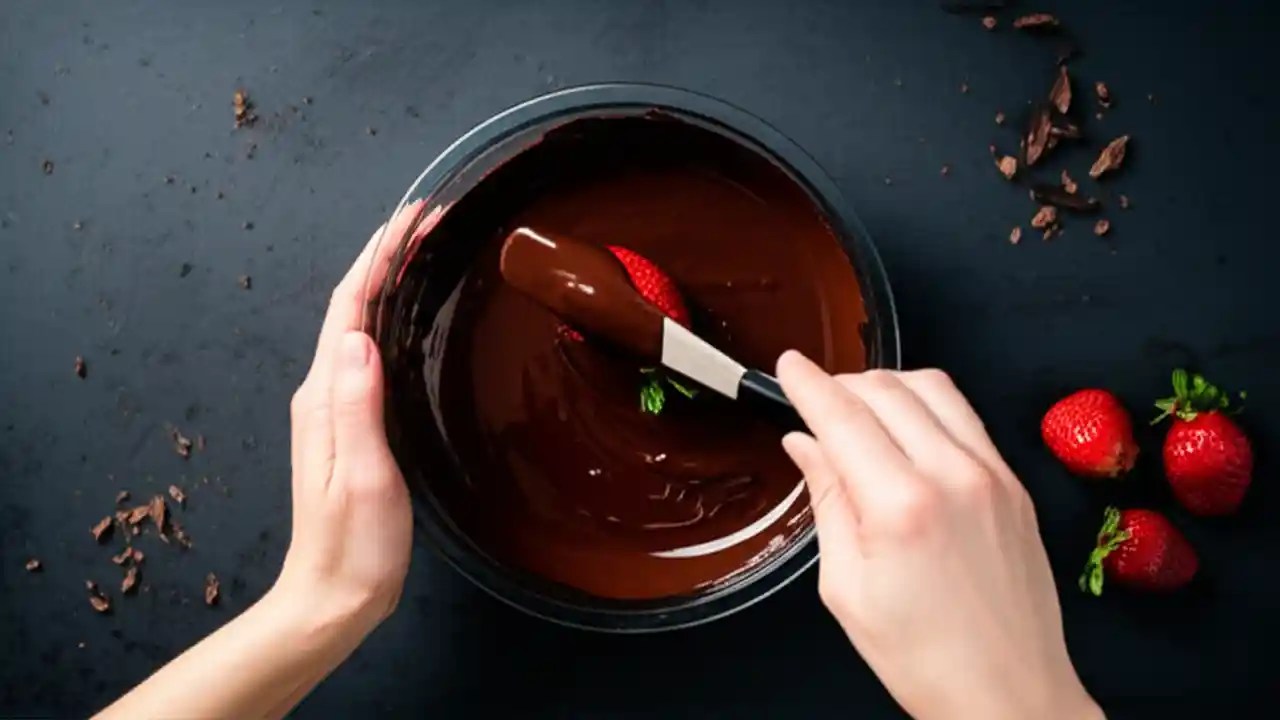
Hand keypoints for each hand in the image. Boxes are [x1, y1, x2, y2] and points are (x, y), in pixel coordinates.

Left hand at [273, 202, 425, 636]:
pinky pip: (369, 352)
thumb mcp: (360, 477)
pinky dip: (391, 318)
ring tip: (427, 250)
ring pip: (361, 324)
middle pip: (353, 306)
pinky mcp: (350, 423)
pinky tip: (413, 317)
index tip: (414, 217)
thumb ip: (356, 406)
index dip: (379, 256)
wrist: (332, 598)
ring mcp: (334, 407)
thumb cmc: (354, 545)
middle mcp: (323, 391)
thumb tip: (358, 335)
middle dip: (388, 255)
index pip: (349, 307)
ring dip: (389, 281)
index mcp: (324, 396)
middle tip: (433, 220)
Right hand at [776, 352, 1100, 719]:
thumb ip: (828, 500)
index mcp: (902, 507)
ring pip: (933, 387)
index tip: (788, 366)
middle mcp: (955, 477)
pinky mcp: (1015, 485)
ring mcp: (993, 476)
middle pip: (886, 389)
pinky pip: (966, 416)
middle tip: (814, 398)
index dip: (808, 383)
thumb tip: (806, 445)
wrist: (1009, 694)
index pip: (844, 416)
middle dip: (841, 382)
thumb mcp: (846, 588)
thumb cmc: (927, 660)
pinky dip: (928, 406)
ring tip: (858, 409)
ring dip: (887, 384)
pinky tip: (906, 431)